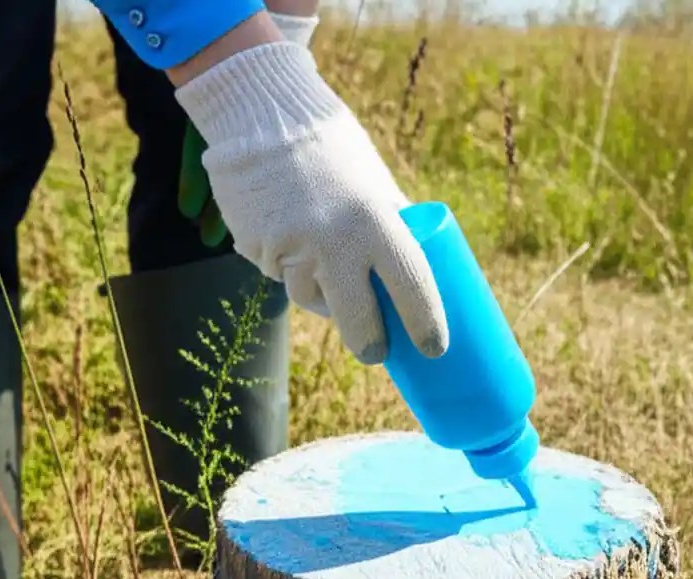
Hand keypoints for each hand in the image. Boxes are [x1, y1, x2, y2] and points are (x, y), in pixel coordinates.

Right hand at [174, 42, 448, 363]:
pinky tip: (287, 237)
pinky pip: (279, 274)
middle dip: (371, 345)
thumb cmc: (331, 148)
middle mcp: (334, 241)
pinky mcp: (257, 249)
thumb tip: (414, 269)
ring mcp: (291, 248)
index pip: (411, 285)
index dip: (426, 324)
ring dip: (323, 298)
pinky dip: (288, 268)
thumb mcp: (373, 182)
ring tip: (325, 269)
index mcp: (375, 219)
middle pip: (359, 320)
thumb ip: (391, 222)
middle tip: (376, 350)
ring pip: (311, 299)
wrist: (262, 114)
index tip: (435, 349)